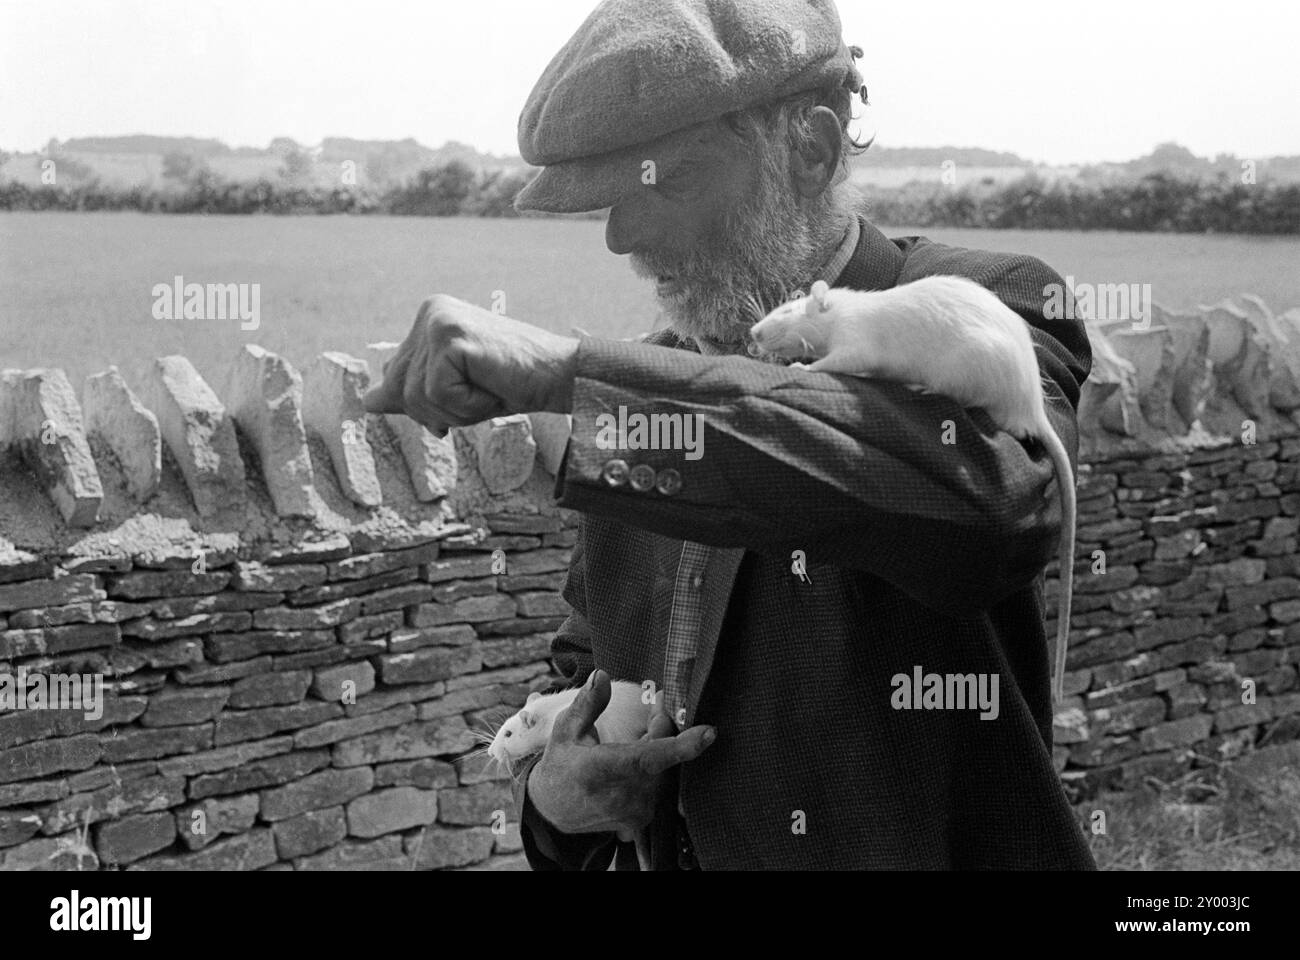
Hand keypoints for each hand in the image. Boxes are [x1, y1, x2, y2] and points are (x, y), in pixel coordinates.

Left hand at [362, 294, 579, 435]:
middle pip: (401, 389)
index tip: (470, 390)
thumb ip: (412, 392)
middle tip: (483, 392)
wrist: (559, 377)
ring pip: (416, 397)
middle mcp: (429, 312)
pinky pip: (438, 395)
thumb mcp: (454, 390)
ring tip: (489, 389)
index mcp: (428, 317)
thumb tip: (368, 401)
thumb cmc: (512, 384)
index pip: (397, 376)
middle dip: (440, 408)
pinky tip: (492, 386)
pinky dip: (467, 406)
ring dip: (457, 410)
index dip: (427, 402)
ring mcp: (438, 322)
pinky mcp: (450, 339)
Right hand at [527, 669, 715, 836]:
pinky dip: (656, 769)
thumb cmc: (560, 764)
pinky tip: (641, 760)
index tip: (709, 733)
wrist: (552, 812)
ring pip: (664, 771)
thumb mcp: (565, 730)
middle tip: (658, 706)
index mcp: (601, 769)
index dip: (682, 746)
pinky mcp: (641, 820)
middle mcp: (622, 795)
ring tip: (644, 733)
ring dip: (660, 749)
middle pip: (663, 756)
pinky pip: (660, 786)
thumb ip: (587, 704)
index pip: (649, 757)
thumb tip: (602, 675)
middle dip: (664, 728)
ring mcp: (634, 812)